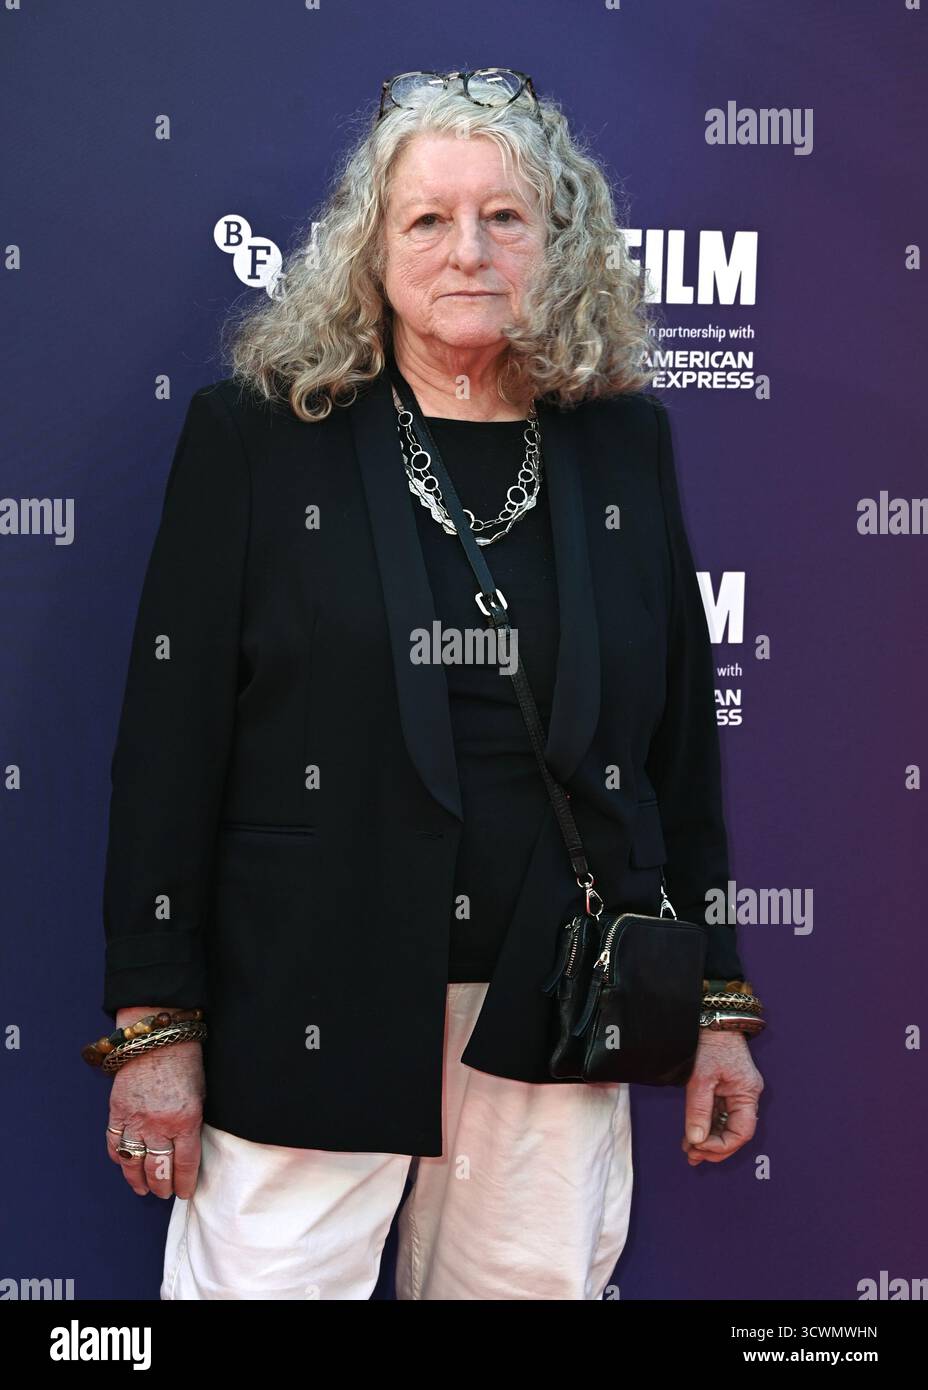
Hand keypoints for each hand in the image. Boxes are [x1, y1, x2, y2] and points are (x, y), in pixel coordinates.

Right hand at [105, 1007, 205, 1198]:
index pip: (184, 1164)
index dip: (183, 1183)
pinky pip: (114, 1144)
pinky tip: (125, 1164)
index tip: (183, 1192)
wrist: (156, 1036)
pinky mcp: (117, 1111)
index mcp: (186, 1120)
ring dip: (138, 1180)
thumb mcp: (201, 1094)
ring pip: (133, 1163)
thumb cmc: (185, 1061)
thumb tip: (187, 1147)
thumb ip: (192, 1122)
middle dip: (162, 1185)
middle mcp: (159, 1125)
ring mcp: (135, 1119)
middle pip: (158, 1168)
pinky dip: (119, 1158)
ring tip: (143, 1189)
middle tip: (164, 1193)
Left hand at [682, 1028, 762, 1165]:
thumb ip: (699, 1109)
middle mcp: (746, 1095)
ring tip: (689, 1150)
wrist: (709, 1015)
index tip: (699, 1147)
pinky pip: (719, 1113)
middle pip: (735, 1132)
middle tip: (692, 1156)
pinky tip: (693, 1136)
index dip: (722, 1145)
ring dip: (708, 1139)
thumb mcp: (701, 1077)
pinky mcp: (725, 1087)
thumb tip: (696, 1140)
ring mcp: (736, 1092)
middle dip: (714, 1147)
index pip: (742, 1132)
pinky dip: (706, 1125)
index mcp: (747, 1093)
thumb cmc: (710, 1041)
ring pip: (726, 1124)